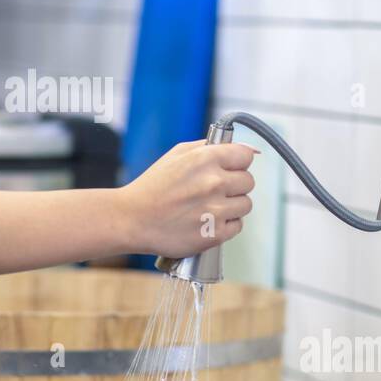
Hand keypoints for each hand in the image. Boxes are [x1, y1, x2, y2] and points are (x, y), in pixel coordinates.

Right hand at [115, 139, 257, 258]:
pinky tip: (207, 221)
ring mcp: (215, 210)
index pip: (246, 156)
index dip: (237, 163)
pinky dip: (225, 225)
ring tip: (209, 207)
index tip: (229, 169)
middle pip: (248, 181)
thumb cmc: (153, 187)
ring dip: (231, 206)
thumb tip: (247, 150)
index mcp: (205, 159)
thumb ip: (210, 147)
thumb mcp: (177, 154)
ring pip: (245, 205)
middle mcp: (213, 183)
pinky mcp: (214, 234)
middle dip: (234, 185)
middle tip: (213, 191)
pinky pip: (237, 226)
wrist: (132, 219)